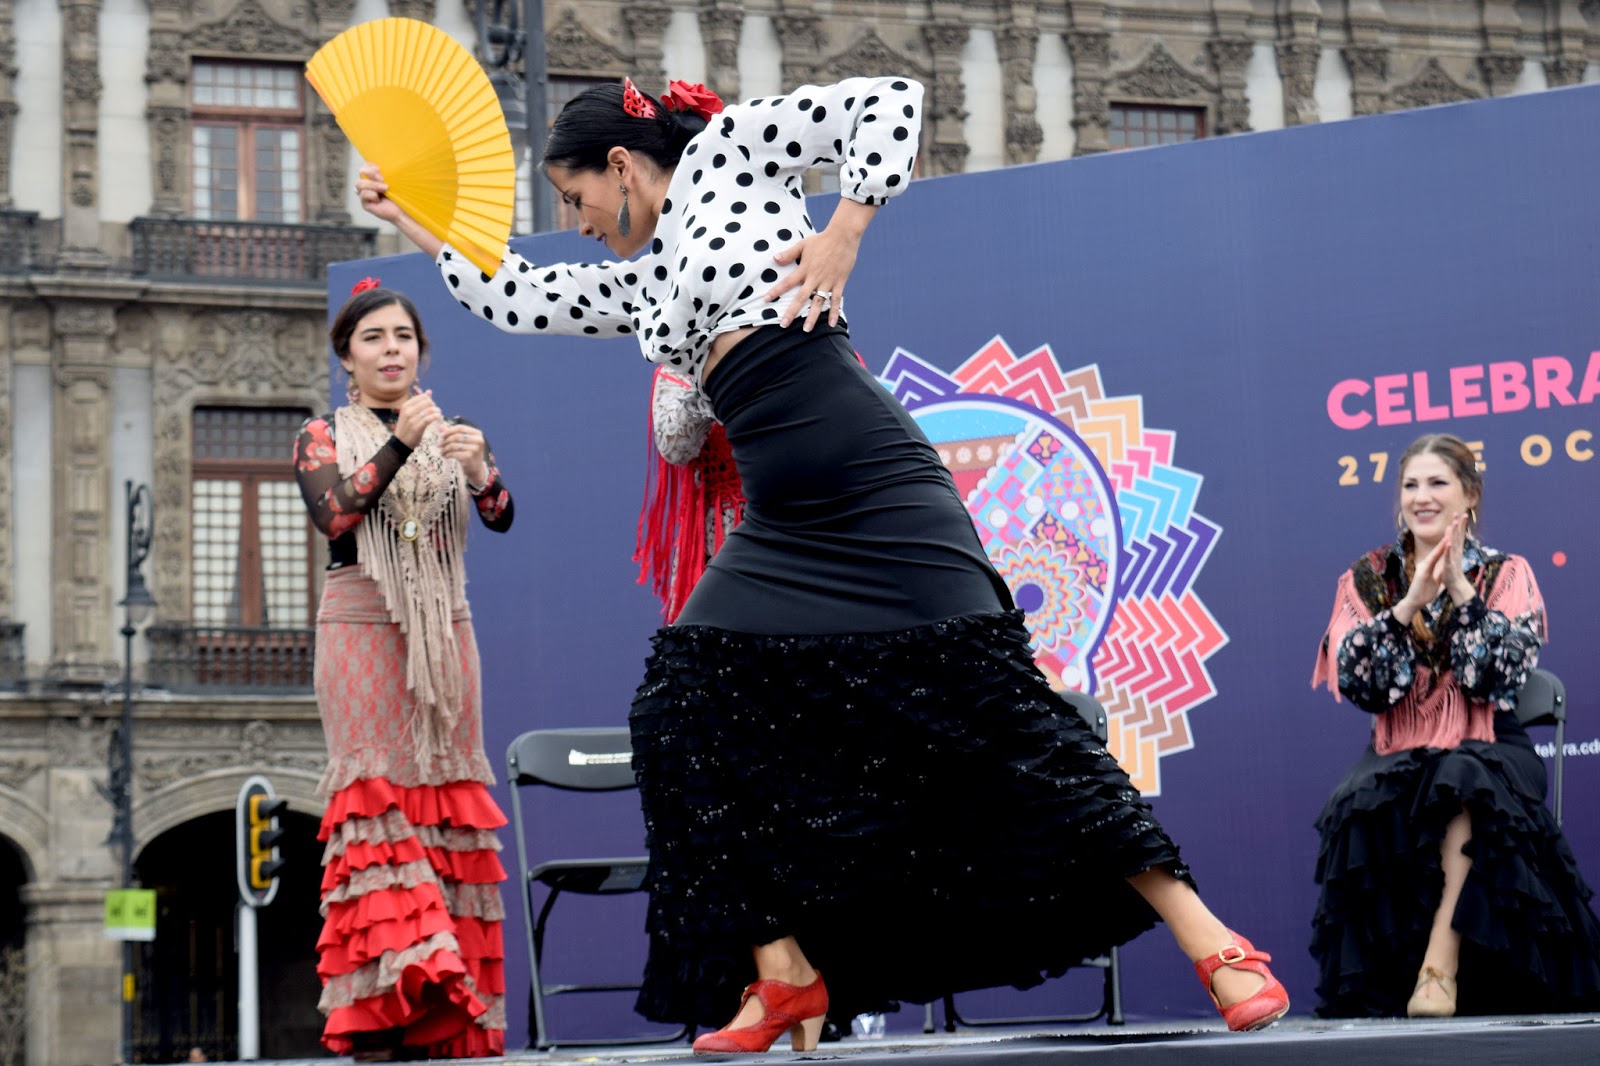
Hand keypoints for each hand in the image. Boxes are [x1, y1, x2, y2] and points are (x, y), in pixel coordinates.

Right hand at [356, 163, 402, 224]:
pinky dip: (372, 195)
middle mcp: (368, 185)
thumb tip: (378, 168)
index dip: (371, 166)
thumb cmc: (401, 196)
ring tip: (385, 189)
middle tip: (383, 179)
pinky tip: (379, 200)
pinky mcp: (365, 204)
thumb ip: (385, 173)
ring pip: (359, 184)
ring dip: (373, 185)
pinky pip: (363, 194)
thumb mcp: (393, 181)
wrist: (404, 211)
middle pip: (361, 172)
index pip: (366, 166)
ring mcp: (365, 194)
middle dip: (371, 173)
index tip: (380, 169)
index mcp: (374, 177)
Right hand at [393, 390, 442, 447]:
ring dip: (437, 411)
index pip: (422, 397)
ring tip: (438, 414)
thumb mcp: (410, 412)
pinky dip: (435, 417)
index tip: (432, 406)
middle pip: (427, 402)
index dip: (430, 400)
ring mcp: (412, 419)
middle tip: (437, 411)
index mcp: (406, 405)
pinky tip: (438, 417)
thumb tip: (429, 391)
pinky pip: (428, 419)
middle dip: (434, 406)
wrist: (401, 442)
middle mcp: (408, 411)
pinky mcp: (416, 427)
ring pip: (429, 410)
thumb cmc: (407, 426)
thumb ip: (420, 402)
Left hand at [440, 420, 489, 486]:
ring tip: (442, 451)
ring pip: (454, 445)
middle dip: (445, 440)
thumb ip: (452, 433)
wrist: (475, 468)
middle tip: (439, 445)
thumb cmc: (468, 452)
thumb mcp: (463, 441)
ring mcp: (474, 449)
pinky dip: (447, 454)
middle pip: (456, 436)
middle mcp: (478, 440)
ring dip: (445, 448)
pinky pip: (453, 453)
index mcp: (477, 434)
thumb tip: (440, 426)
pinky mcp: (469, 457)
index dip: (449, 430)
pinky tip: (445, 456)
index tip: (441, 435)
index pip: (460, 428)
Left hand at [765, 200, 876, 330]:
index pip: (787, 282)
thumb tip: (774, 259)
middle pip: (801, 298)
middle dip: (791, 312)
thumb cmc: (822, 239)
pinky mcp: (839, 283)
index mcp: (804, 269)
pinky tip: (831, 324)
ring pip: (818, 303)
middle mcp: (814, 278)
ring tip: (807, 330)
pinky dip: (833, 312)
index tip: (766, 300)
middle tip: (784, 325)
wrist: (843, 236)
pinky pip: (836, 300)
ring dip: (812, 317)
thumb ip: (789, 254)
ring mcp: (827, 282)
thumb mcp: (803, 244)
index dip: (776, 291)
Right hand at [1397, 535, 1449, 618]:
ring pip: (1436, 551)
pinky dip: (1439, 551)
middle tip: (1454, 521)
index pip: (1440, 550)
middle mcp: (1426, 562)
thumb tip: (1442, 567)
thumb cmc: (1423, 591)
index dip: (1448, 539)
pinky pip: (1433, 560)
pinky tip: (1445, 544)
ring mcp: (1424, 566)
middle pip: (1439, 547)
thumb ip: (1437, 571)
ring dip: (1443, 540)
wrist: (1414, 601)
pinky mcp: (1423, 572)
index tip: (1454, 529)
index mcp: (1430, 564)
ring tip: (1451, 529)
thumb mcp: (1434, 579)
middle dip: (1447, 534)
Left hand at [1441, 513, 1475, 603]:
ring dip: (1455, 533)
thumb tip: (1453, 540)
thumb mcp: (1452, 558)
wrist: (1455, 586)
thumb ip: (1453, 549)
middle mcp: (1456, 552)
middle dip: (1460, 524)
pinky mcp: (1449, 565)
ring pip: (1454, 543)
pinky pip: (1449, 556)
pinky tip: (1448, 542)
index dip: (1459, 524)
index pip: (1458, 534)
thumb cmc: (1452, 572)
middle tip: (1462, 513)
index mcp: (1456, 550)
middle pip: (1458, 536)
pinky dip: (1449, 549)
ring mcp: (1453, 558)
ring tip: (1454, 523)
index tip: (1460, 513)